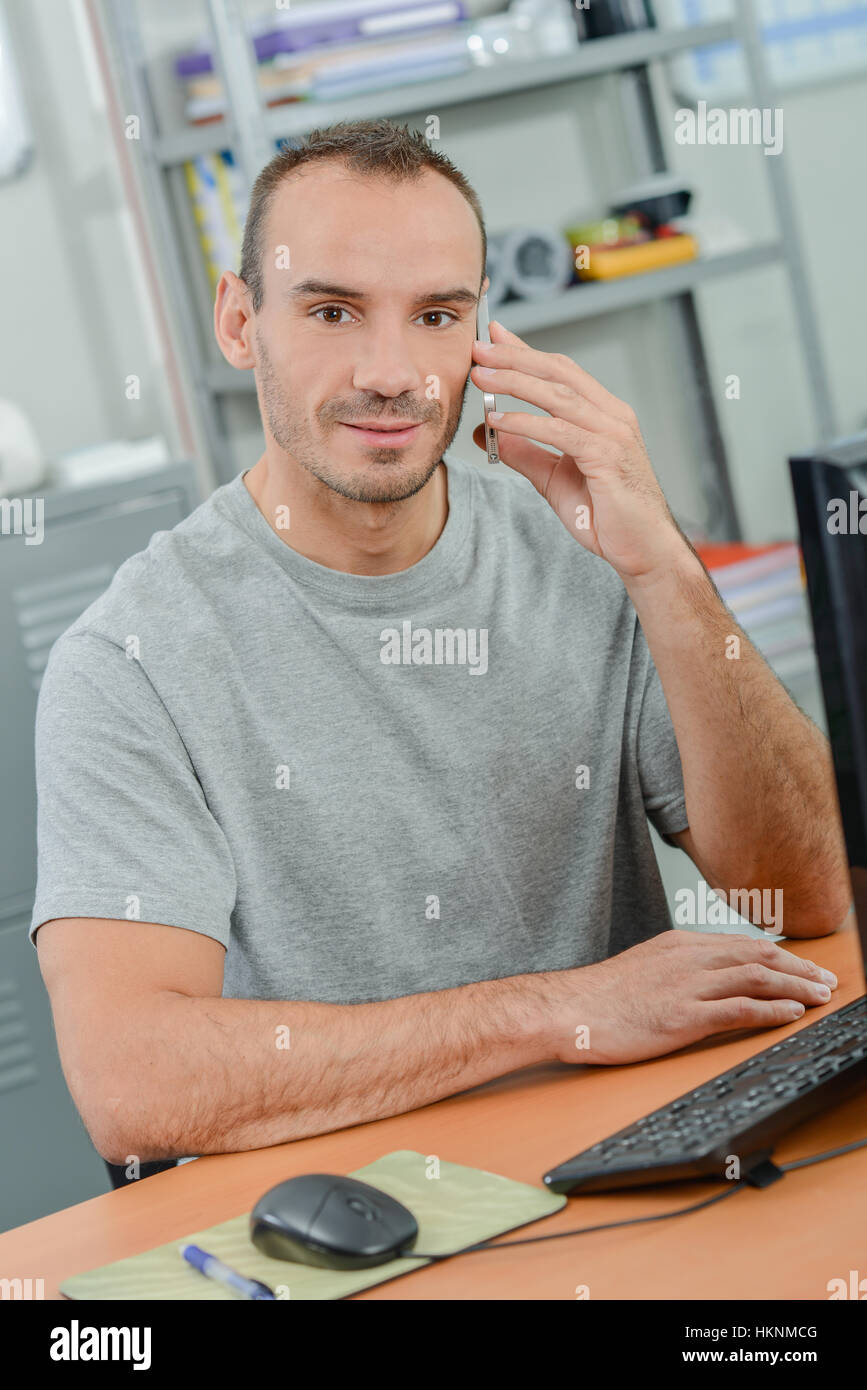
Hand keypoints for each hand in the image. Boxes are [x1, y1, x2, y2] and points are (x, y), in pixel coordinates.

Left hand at [470, 319, 688, 581]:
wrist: (643, 550)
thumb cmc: (608, 517)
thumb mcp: (554, 479)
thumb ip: (526, 453)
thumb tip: (489, 432)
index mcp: (603, 415)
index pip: (561, 372)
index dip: (526, 351)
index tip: (494, 337)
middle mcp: (612, 415)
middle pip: (558, 372)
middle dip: (515, 357)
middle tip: (479, 348)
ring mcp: (613, 433)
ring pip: (558, 395)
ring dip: (515, 382)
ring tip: (481, 376)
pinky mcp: (608, 456)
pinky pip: (561, 432)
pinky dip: (527, 423)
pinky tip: (500, 420)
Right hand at [542, 931, 837, 1065]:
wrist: (567, 1009)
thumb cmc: (599, 996)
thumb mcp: (644, 969)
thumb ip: (676, 970)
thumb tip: (703, 981)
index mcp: (679, 945)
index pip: (742, 945)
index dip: (780, 956)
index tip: (802, 968)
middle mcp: (688, 959)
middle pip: (758, 956)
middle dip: (798, 969)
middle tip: (826, 982)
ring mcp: (687, 986)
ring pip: (756, 978)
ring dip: (795, 987)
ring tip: (819, 998)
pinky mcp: (682, 1016)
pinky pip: (738, 1010)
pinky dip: (770, 1010)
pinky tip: (789, 1014)